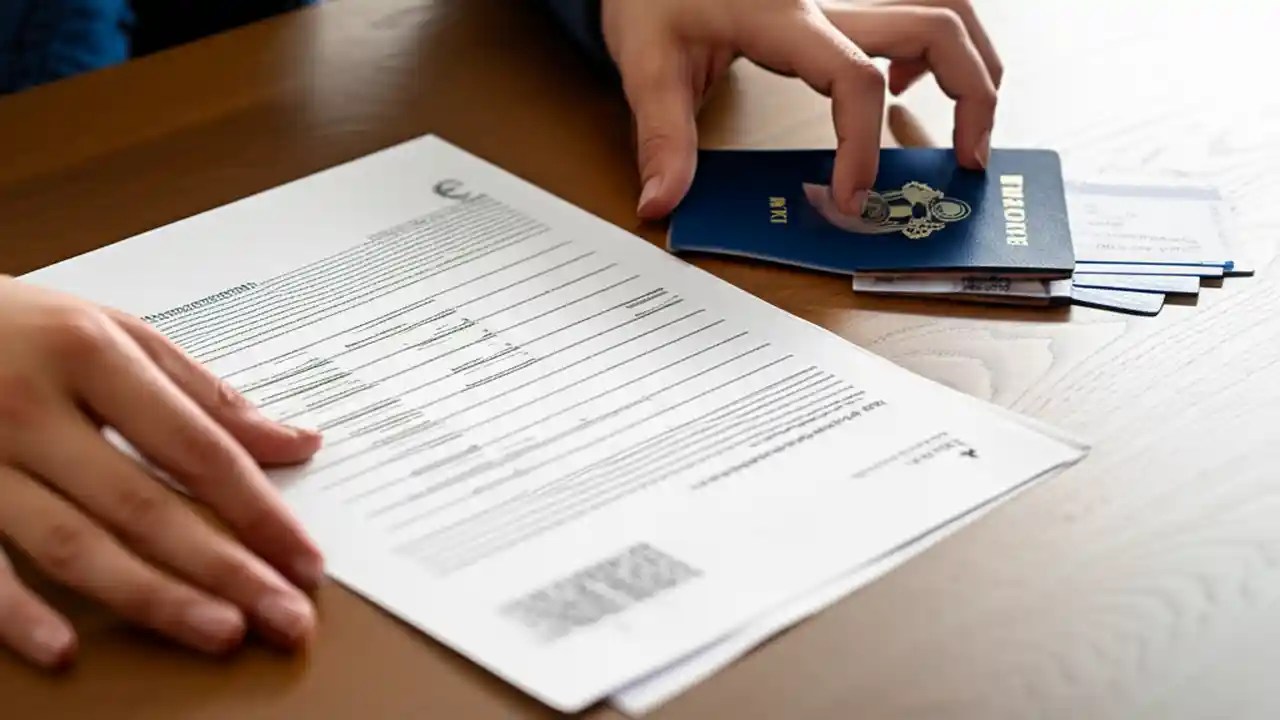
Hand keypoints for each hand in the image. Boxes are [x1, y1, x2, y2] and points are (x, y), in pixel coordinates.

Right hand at [0, 277, 324, 668]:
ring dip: (151, 597)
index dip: (258, 510)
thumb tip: (298, 442)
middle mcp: (32, 407)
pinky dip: (16, 611)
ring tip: (219, 631)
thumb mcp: (111, 334)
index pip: (196, 447)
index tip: (307, 560)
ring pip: (71, 544)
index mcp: (91, 355)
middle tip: (287, 618)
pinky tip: (65, 649)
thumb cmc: (19, 328)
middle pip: (144, 504)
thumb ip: (203, 394)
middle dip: (225, 568)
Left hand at [602, 0, 1002, 218]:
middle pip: (936, 24)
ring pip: (944, 5)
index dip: (863, 145)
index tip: (852, 197)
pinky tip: (909, 82)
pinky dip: (940, 44)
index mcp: (784, 18)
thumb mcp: (645, 65)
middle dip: (972, 96)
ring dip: (973, 61)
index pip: (855, 79)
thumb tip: (660, 202)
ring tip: (966, 124)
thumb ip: (661, 138)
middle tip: (969, 160)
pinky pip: (918, 4)